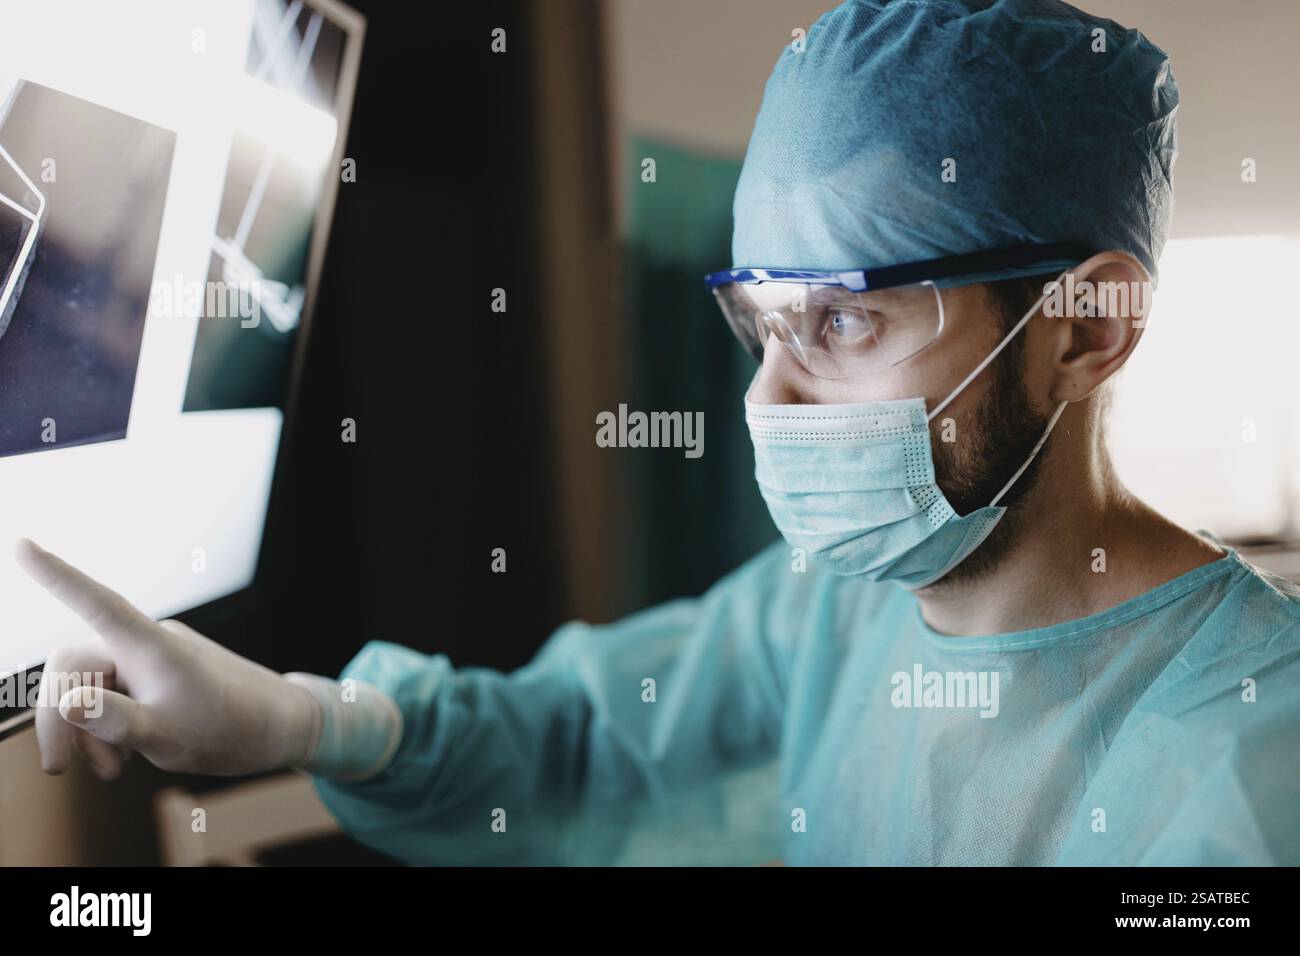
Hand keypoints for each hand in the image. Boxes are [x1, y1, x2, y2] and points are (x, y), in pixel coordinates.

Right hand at [15, 538, 319, 778]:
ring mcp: (149, 660)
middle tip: (58, 769)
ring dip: (87, 732)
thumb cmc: (231, 729)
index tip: (22, 543)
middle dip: (60, 719)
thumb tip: (68, 704)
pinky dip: (107, 728)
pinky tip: (124, 758)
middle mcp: (146, 644)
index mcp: (151, 647)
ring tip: (114, 769)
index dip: (56, 576)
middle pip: (71, 668)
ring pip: (87, 688)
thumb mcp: (168, 737)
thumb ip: (115, 722)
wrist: (280, 727)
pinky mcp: (154, 676)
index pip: (96, 603)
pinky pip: (110, 696)